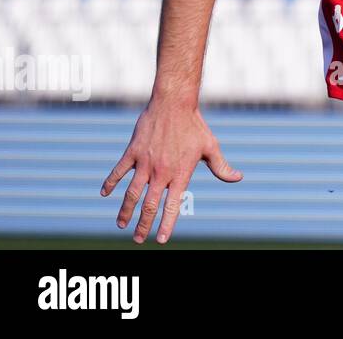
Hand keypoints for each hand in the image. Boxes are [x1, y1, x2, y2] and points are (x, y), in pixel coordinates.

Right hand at [99, 99, 241, 243]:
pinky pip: (118, 171)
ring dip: (125, 211)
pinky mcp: (132, 152)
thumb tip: (238, 178)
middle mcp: (161, 171)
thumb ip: (221, 167)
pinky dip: (110, 183)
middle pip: (149, 205)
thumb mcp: (211, 147)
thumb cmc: (195, 126)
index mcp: (180, 173)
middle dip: (143, 225)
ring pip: (131, 193)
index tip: (161, 240)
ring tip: (121, 224)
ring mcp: (145, 163)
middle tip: (139, 239)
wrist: (174, 103)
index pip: (172, 205)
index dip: (166, 224)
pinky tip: (105, 193)